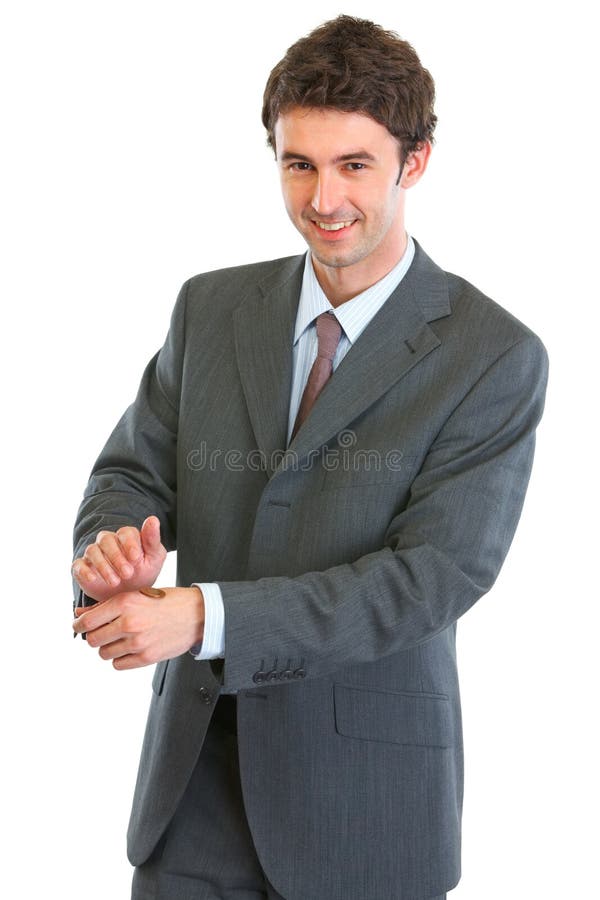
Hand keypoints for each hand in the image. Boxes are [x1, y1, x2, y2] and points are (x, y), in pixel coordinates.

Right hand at [71, 516, 166, 601]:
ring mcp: (93, 554)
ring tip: (115, 582)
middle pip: (106, 540)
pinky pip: (78, 565)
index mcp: (126, 536)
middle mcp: (108, 542)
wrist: (128, 595)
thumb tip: (153, 519)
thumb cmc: (143, 572)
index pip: (125, 533)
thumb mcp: (154, 558)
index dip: (129, 544)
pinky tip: (93, 579)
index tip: (136, 557)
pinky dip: (84, 571)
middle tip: (128, 573)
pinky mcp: (82, 568)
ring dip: (103, 566)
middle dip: (117, 557)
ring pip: (92, 551)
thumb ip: (152, 539)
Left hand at [72, 586, 204, 668]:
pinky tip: (129, 648)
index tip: (79, 626)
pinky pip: (118, 665)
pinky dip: (120, 658)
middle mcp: (129, 623)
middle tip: (103, 632)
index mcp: (125, 603)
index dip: (78, 625)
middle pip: (93, 640)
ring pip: (104, 654)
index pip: (87, 621)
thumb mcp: (136, 595)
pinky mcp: (146, 657)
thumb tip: (79, 613)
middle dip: (95, 637)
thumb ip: (106, 605)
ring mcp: (138, 642)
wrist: (196, 614)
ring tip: (120, 639)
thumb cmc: (165, 601)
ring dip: (108, 648)